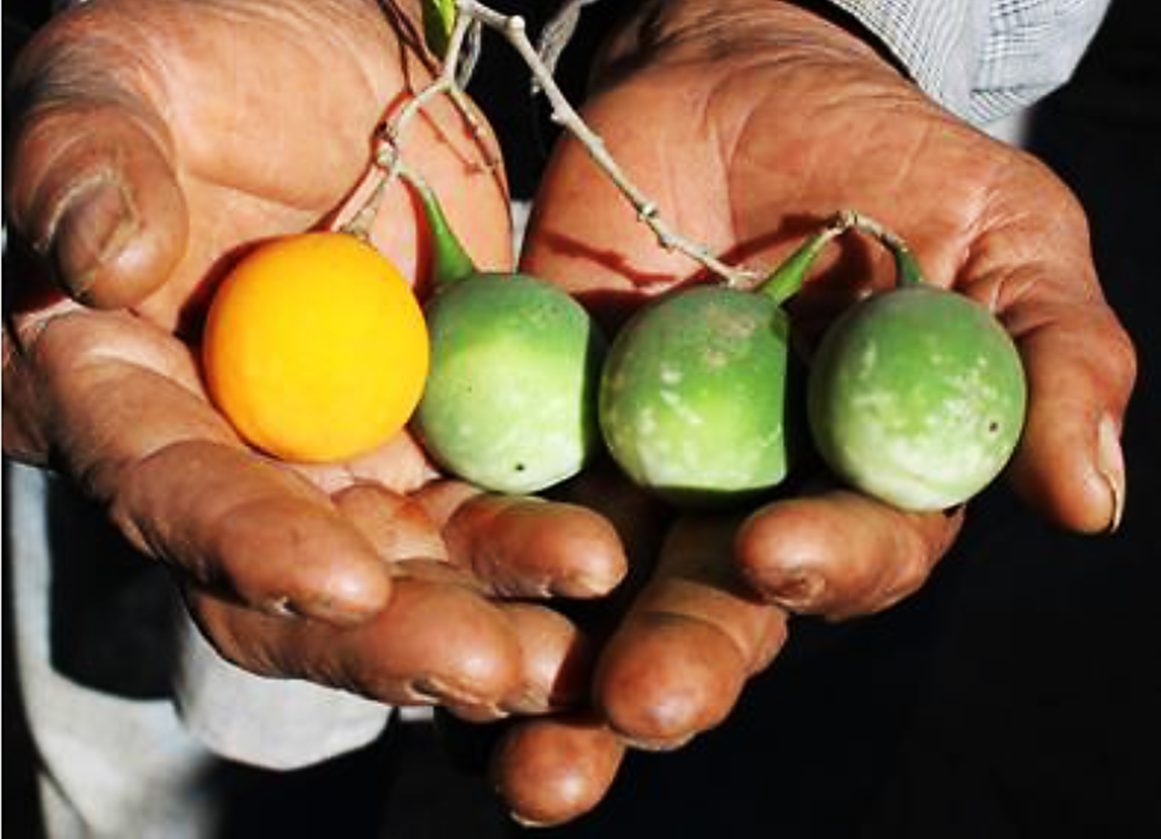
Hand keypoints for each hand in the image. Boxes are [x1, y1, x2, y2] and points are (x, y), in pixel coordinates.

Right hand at [3, 0, 625, 715]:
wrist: (334, 72)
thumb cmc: (198, 55)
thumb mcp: (123, 78)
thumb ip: (90, 159)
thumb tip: (98, 263)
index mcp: (119, 390)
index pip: (165, 487)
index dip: (241, 541)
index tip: (338, 579)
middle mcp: (229, 453)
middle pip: (293, 577)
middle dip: (390, 634)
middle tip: (490, 669)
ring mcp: (339, 455)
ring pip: (405, 569)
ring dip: (485, 618)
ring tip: (566, 657)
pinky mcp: (434, 438)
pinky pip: (487, 510)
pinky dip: (540, 551)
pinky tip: (606, 572)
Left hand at [485, 0, 1136, 822]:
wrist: (733, 85)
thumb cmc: (884, 159)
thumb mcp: (999, 235)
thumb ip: (1051, 358)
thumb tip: (1089, 501)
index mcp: (858, 488)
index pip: (854, 554)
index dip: (827, 565)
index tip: (780, 551)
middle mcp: (743, 510)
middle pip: (713, 612)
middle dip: (680, 666)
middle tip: (638, 710)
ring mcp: (635, 483)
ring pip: (599, 604)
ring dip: (562, 683)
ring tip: (528, 758)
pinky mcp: (540, 440)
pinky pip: (499, 512)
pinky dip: (468, 572)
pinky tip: (421, 637)